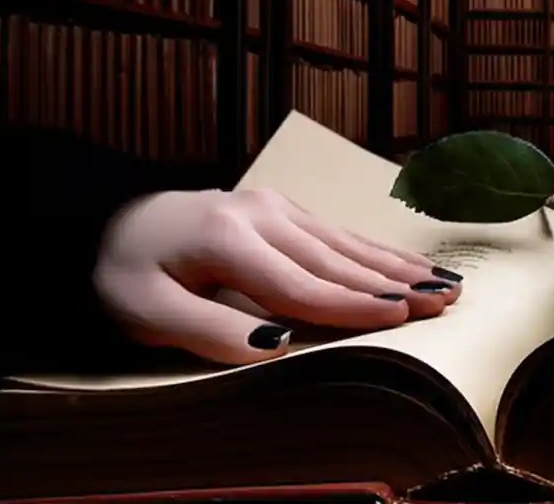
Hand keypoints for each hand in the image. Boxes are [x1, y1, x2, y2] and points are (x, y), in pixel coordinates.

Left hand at [92, 188, 461, 364]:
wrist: (106, 224)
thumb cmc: (124, 274)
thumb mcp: (145, 311)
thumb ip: (209, 329)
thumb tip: (277, 345)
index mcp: (229, 239)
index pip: (302, 284)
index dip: (353, 306)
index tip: (402, 317)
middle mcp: (262, 215)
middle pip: (337, 260)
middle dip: (396, 284)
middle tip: (446, 301)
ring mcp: (275, 207)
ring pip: (347, 243)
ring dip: (398, 266)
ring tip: (445, 283)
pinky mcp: (280, 210)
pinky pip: (337, 234)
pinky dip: (377, 251)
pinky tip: (408, 263)